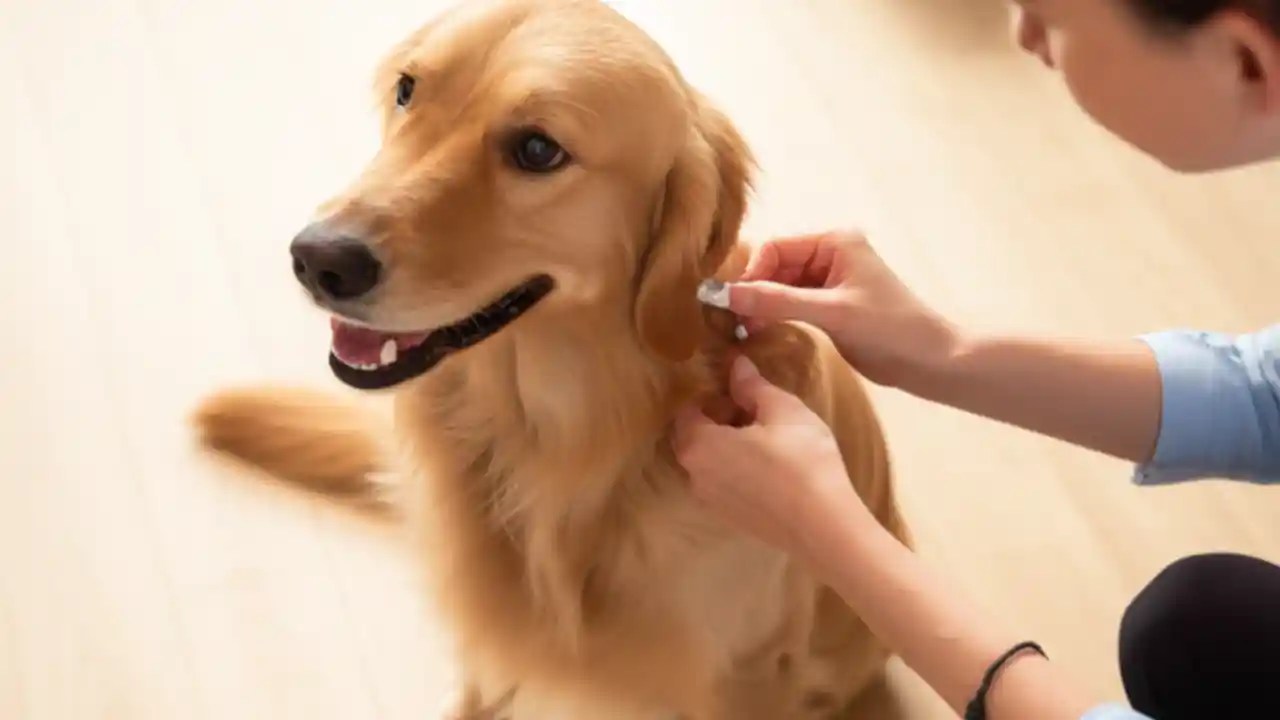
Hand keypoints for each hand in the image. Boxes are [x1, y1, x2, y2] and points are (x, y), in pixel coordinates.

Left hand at [673, 355, 868, 558]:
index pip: (687, 411)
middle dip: (716, 420)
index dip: (710, 395)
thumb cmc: (801, 460)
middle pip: (694, 438)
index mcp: (697, 446)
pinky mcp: (731, 520)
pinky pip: (724, 484)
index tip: (738, 389)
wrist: (825, 527)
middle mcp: (694, 476)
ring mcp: (711, 503)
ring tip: (764, 436)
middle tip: (752, 410)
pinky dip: (737, 469)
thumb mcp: (782, 410)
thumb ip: (752, 385)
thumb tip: (735, 364)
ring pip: (709, 462)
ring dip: (727, 445)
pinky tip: (770, 465)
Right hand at [720, 229, 960, 387]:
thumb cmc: (889, 329)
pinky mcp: (832, 306)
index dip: (751, 274)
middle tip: (733, 323)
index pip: (776, 249)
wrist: (931, 362)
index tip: (731, 304)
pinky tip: (762, 334)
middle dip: (755, 292)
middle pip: (776, 267)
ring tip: (744, 332)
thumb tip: (724, 295)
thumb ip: (777, 302)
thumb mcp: (830, 313)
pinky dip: (777, 317)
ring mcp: (832, 281)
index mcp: (835, 242)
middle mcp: (831, 255)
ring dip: (763, 307)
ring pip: (781, 288)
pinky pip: (793, 304)